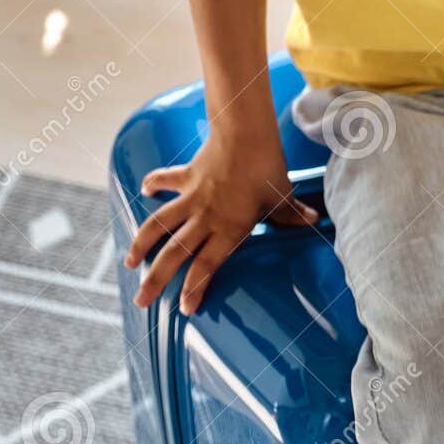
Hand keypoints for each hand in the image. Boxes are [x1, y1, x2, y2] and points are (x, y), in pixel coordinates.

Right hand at [123, 132, 320, 316]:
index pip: (207, 266)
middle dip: (156, 279)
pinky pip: (165, 181)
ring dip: (142, 243)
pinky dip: (154, 184)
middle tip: (141, 300)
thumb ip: (291, 214)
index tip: (184, 309)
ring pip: (158, 225)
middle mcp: (205, 218)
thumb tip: (313, 220)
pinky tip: (144, 191)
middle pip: (175, 254)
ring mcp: (192, 198)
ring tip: (130, 263)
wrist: (245, 133)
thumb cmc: (266, 168)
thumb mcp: (281, 197)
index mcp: (229, 228)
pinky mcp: (186, 176)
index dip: (195, 289)